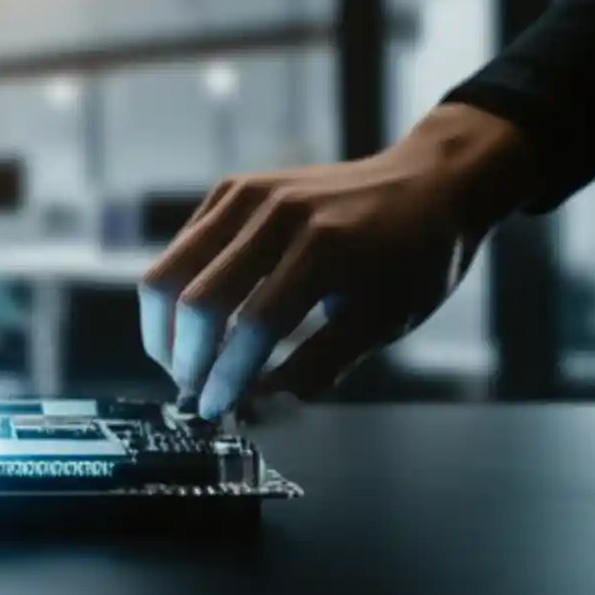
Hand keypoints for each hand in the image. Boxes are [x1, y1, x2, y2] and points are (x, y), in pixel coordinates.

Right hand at [139, 104, 533, 417]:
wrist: (428, 184)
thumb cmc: (416, 258)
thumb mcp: (383, 323)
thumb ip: (318, 365)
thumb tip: (257, 400)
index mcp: (326, 248)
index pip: (254, 326)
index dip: (227, 377)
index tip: (214, 410)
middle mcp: (279, 214)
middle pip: (198, 299)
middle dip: (186, 359)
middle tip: (194, 390)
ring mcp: (248, 195)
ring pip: (170, 271)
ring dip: (165, 329)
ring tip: (182, 361)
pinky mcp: (232, 189)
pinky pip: (181, 248)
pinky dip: (177, 292)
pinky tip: (194, 321)